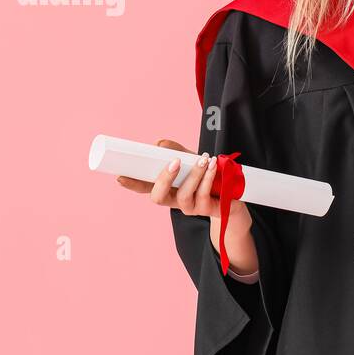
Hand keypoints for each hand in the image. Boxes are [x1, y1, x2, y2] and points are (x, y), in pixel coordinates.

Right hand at [115, 138, 252, 231]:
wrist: (233, 194)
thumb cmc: (207, 176)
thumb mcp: (191, 160)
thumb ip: (177, 151)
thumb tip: (159, 144)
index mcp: (167, 189)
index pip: (144, 188)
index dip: (132, 184)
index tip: (120, 176)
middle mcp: (175, 201)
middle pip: (158, 198)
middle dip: (164, 179)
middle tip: (174, 162)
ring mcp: (190, 207)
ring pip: (185, 195)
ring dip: (194, 175)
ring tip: (203, 159)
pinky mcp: (207, 209)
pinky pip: (204, 195)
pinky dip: (208, 178)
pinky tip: (212, 165)